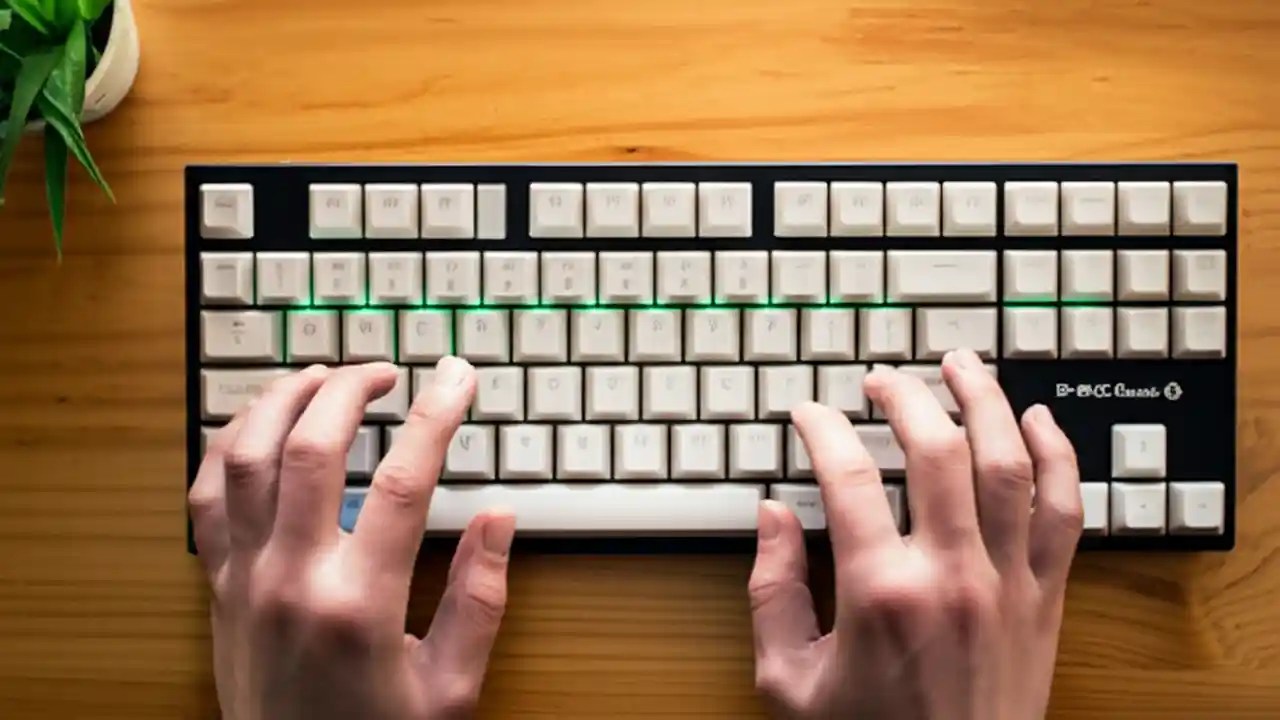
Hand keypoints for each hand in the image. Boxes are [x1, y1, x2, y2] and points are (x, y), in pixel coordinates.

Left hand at [188, 358, 513, 719]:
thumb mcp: (451, 688)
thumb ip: (480, 600)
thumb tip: (499, 519)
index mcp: (358, 605)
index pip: (404, 481)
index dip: (437, 415)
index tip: (457, 378)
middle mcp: (291, 580)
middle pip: (309, 447)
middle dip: (350, 389)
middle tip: (385, 372)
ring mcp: (243, 580)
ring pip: (243, 458)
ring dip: (280, 401)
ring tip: (320, 378)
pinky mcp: (217, 588)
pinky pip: (206, 497)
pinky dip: (228, 446)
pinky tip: (259, 426)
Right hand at [750, 349, 1082, 719]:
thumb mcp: (788, 679)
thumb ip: (770, 592)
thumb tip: (771, 518)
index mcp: (880, 592)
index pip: (847, 476)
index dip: (822, 428)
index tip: (809, 413)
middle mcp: (951, 574)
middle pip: (935, 450)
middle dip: (904, 396)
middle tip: (882, 379)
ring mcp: (1007, 582)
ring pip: (1008, 464)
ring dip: (985, 402)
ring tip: (961, 365)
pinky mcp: (1045, 597)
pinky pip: (1065, 511)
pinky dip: (1058, 457)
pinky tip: (1038, 422)